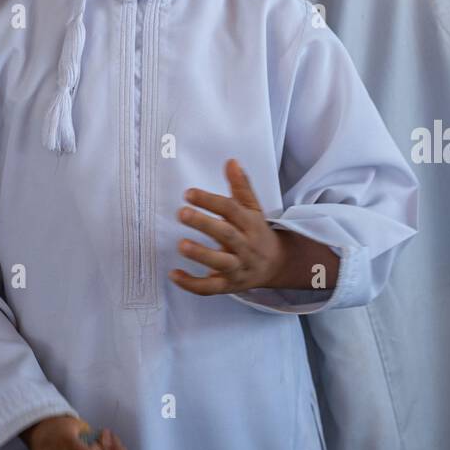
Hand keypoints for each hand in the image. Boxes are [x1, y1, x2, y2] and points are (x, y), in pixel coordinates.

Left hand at [171, 159, 286, 294]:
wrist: (275, 265)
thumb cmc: (257, 232)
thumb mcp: (252, 208)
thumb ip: (241, 186)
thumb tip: (231, 161)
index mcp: (250, 223)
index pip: (231, 209)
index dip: (210, 200)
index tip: (189, 193)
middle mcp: (245, 246)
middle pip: (226, 234)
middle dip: (204, 224)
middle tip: (182, 213)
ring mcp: (237, 267)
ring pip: (220, 263)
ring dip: (201, 254)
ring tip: (181, 244)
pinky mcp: (228, 285)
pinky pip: (210, 288)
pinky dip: (192, 284)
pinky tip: (174, 274)